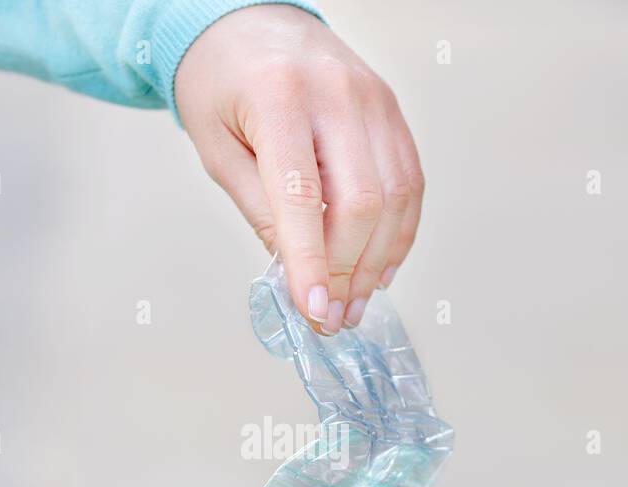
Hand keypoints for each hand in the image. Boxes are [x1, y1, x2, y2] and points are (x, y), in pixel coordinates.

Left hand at [176, 5, 423, 334]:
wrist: (249, 23)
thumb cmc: (222, 82)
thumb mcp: (217, 148)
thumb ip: (259, 209)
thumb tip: (296, 270)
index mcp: (279, 99)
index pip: (304, 198)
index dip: (312, 263)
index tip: (314, 310)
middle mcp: (336, 93)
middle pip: (362, 202)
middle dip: (347, 271)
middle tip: (332, 315)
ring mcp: (373, 99)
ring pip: (396, 197)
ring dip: (377, 261)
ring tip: (355, 301)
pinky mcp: (392, 110)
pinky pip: (410, 181)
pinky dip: (399, 232)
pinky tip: (378, 265)